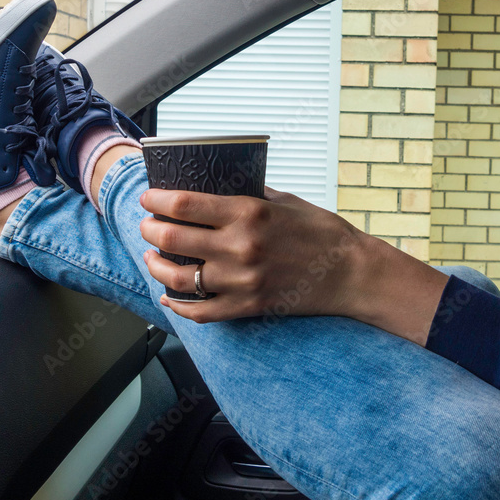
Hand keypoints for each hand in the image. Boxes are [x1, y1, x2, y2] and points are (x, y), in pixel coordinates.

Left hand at [138, 186, 448, 343]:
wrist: (352, 273)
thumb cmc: (322, 232)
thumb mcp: (285, 201)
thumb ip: (248, 194)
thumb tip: (214, 187)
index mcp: (249, 212)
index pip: (184, 204)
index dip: (156, 200)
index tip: (147, 198)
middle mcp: (240, 246)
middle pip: (172, 238)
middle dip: (150, 230)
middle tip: (147, 226)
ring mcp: (242, 280)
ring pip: (179, 278)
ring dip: (157, 266)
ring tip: (152, 258)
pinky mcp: (249, 306)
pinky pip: (201, 312)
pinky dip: (178, 306)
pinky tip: (169, 296)